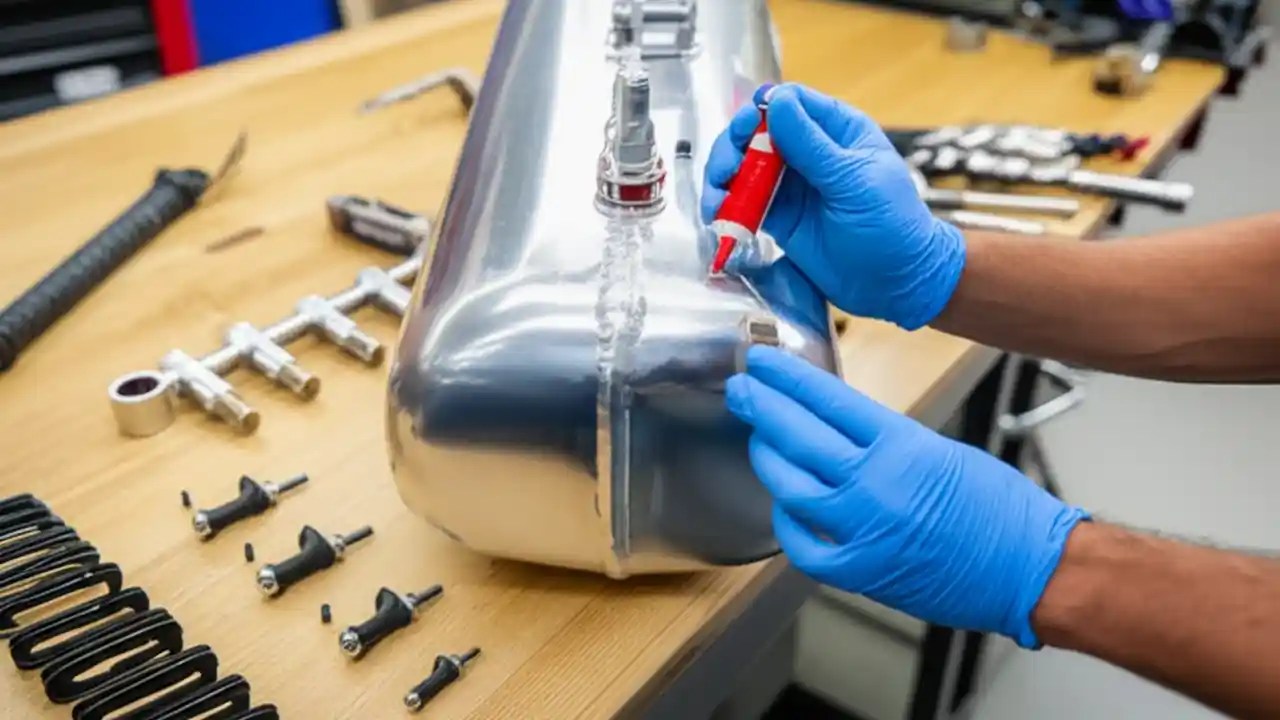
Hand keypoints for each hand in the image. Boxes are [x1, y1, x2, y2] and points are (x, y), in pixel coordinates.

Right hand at [702, 84, 965, 329]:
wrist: (897, 282)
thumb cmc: (892, 226)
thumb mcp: (853, 181)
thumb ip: (811, 145)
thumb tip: (777, 101)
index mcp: (837, 131)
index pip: (791, 103)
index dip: (763, 111)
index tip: (746, 130)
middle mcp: (810, 152)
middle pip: (757, 132)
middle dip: (734, 146)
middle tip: (726, 170)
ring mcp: (792, 185)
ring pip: (745, 166)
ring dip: (724, 178)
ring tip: (717, 200)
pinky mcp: (779, 217)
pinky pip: (744, 203)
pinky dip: (727, 207)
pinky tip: (720, 217)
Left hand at [726, 346, 1087, 646]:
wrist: (1030, 569)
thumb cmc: (998, 509)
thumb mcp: (938, 449)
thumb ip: (883, 437)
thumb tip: (835, 423)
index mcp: (898, 445)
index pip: (825, 399)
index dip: (786, 378)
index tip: (762, 364)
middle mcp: (873, 485)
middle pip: (796, 436)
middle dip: (761, 408)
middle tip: (741, 390)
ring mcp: (860, 530)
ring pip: (788, 486)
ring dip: (767, 458)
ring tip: (760, 440)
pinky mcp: (858, 571)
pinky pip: (801, 543)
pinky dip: (787, 520)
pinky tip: (785, 503)